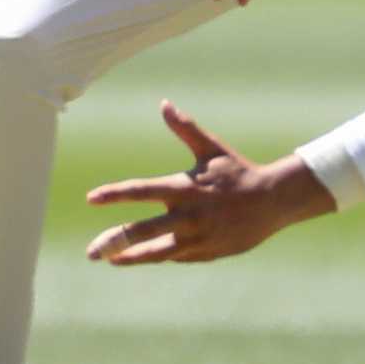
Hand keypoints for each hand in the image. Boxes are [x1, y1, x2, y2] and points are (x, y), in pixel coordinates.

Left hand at [83, 102, 332, 264]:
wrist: (274, 201)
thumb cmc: (238, 172)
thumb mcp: (212, 149)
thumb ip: (185, 128)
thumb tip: (164, 103)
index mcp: (185, 189)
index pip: (141, 191)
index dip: (114, 195)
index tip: (91, 198)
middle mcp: (188, 216)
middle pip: (142, 232)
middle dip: (114, 242)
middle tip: (90, 252)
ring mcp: (197, 239)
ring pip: (156, 253)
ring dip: (130, 258)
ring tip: (109, 260)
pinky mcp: (206, 253)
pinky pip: (176, 257)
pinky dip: (159, 255)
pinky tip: (143, 255)